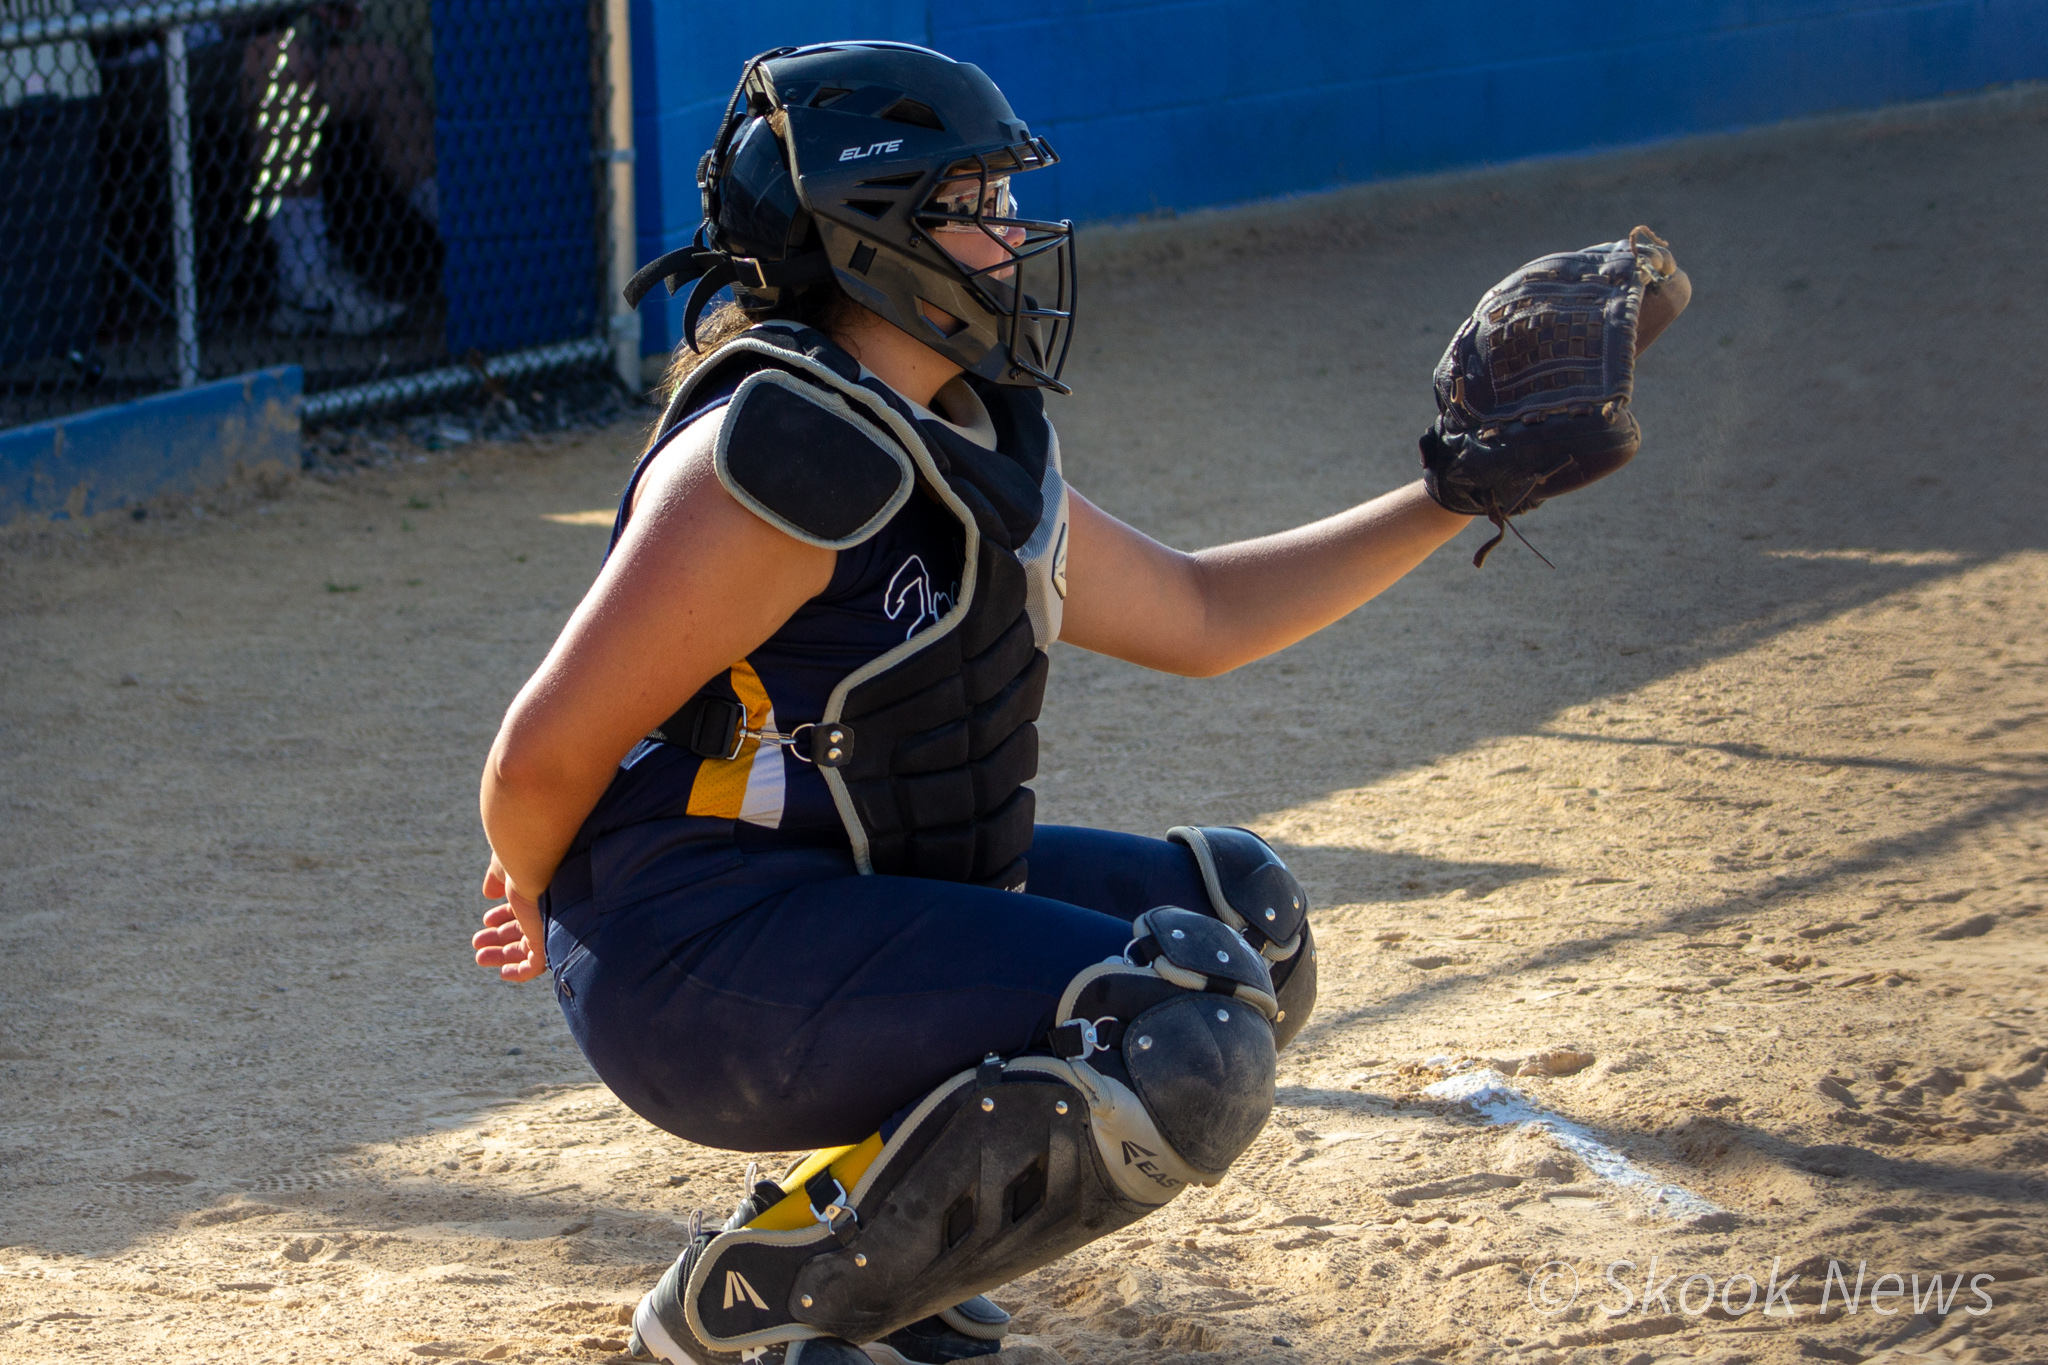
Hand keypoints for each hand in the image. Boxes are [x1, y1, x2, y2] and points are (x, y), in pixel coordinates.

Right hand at [474, 854, 547, 982]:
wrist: (535, 861)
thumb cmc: (519, 858)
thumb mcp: (504, 868)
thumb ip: (497, 879)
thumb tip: (490, 893)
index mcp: (537, 893)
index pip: (522, 911)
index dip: (503, 917)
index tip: (487, 920)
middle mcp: (545, 911)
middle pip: (523, 931)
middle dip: (499, 938)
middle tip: (477, 942)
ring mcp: (546, 927)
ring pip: (526, 950)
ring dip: (503, 956)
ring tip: (480, 956)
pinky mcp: (544, 941)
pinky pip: (536, 966)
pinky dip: (520, 972)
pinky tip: (504, 972)